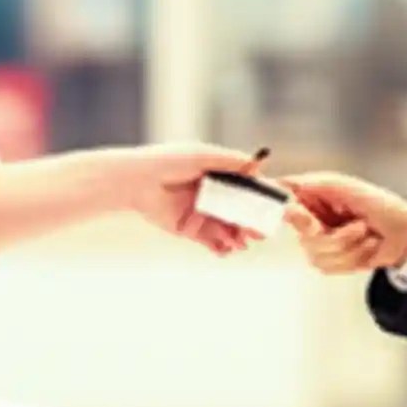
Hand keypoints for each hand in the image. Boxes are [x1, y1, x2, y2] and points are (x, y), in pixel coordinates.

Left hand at [97, 143, 262, 255]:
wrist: (136, 181)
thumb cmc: (167, 162)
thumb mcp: (200, 156)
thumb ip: (229, 161)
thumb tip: (257, 165)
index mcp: (217, 175)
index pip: (245, 189)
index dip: (258, 200)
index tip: (271, 210)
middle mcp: (211, 195)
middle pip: (238, 213)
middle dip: (249, 224)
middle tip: (258, 233)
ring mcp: (201, 213)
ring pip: (226, 229)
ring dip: (236, 237)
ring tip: (241, 243)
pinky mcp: (188, 229)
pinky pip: (209, 242)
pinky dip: (220, 248)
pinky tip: (226, 251)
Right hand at [282, 172, 406, 273]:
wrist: (406, 234)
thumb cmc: (382, 206)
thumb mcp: (348, 188)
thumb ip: (314, 186)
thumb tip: (283, 186)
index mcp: (313, 194)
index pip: (282, 199)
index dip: (283, 209)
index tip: (301, 215)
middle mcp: (312, 218)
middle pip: (302, 235)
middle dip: (335, 235)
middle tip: (357, 226)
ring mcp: (319, 241)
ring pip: (316, 254)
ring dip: (350, 246)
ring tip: (366, 234)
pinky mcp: (330, 261)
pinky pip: (328, 266)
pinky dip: (354, 258)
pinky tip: (366, 247)